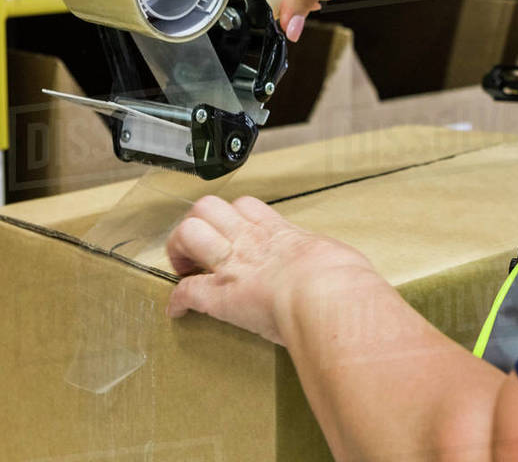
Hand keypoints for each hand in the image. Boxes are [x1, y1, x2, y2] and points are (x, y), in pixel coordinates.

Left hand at [165, 195, 374, 344]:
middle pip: (208, 207)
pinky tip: (177, 311)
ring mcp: (232, 266)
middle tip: (201, 248)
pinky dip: (177, 301)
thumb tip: (337, 267)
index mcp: (279, 232)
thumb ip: (324, 258)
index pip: (245, 206)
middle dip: (198, 223)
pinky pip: (185, 291)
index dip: (233, 215)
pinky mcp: (220, 297)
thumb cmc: (340, 279)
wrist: (328, 296)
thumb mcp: (336, 256)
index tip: (232, 232)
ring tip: (185, 267)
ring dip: (179, 249)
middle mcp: (250, 242)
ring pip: (189, 233)